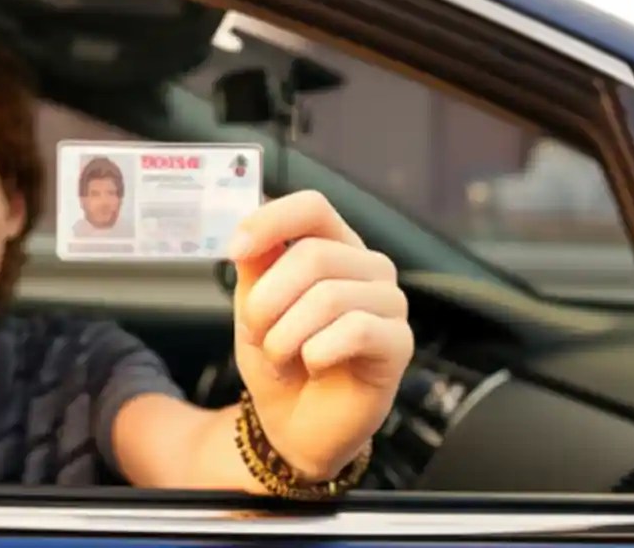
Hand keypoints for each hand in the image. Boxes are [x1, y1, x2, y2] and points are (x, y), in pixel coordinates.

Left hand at [228, 190, 413, 480]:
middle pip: (312, 254)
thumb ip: (256, 265)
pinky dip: (317, 352)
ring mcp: (389, 302)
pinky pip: (355, 330)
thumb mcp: (253, 306)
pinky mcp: (398, 342)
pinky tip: (314, 365)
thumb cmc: (280, 360)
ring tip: (283, 357)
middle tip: (258, 333)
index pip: (313, 208)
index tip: (235, 251)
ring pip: (328, 296)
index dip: (271, 222)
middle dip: (268, 301)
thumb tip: (250, 233)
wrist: (292, 425)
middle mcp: (368, 266)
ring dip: (286, 334)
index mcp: (335, 246)